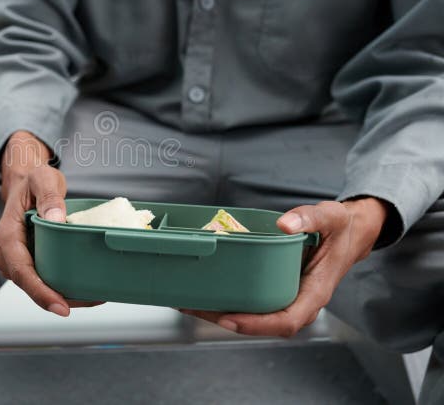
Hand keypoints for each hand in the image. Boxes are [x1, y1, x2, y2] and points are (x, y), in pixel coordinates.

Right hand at [0, 131, 101, 316]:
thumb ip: (49, 196)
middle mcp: (7, 253)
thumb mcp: (43, 178)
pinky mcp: (29, 262)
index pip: (21, 271)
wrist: (27, 183)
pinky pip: (42, 279)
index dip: (40, 292)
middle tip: (91, 301)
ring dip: (63, 295)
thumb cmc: (34, 180)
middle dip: (57, 299)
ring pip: (36, 286)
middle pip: (29, 285)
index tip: (61, 307)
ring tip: (94, 295)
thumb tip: (55, 220)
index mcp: (7, 235)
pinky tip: (86, 286)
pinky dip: (62, 286)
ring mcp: (16, 260)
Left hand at [180, 198, 386, 336]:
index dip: (257, 324)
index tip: (229, 319)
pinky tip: (205, 289)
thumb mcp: (331, 217)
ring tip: (190, 302)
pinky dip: (229, 299)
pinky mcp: (279, 288)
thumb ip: (309, 218)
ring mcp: (289, 296)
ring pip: (255, 316)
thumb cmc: (343, 227)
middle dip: (226, 319)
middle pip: (263, 323)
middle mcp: (300, 301)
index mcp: (316, 292)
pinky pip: (254, 301)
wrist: (352, 232)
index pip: (286, 321)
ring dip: (221, 312)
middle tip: (194, 307)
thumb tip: (284, 223)